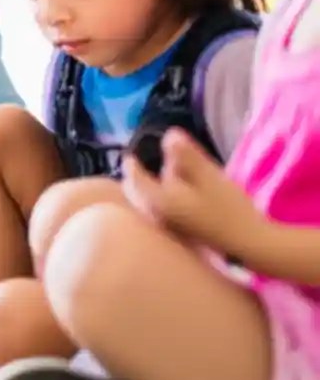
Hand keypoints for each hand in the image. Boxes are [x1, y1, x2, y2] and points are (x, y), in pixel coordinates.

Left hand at [123, 129, 263, 253]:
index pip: (134, 179)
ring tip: (172, 173)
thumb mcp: (209, 176)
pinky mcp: (181, 234)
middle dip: (141, 177)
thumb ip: (187, 155)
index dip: (132, 165)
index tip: (130, 155)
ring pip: (152, 202)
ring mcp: (168, 228)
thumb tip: (169, 135)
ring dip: (156, 188)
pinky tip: (184, 194)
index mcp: (157, 200)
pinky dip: (165, 199)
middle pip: (140, 193)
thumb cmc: (228, 209)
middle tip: (146, 164)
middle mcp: (156, 216)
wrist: (249, 245)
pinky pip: (162, 212)